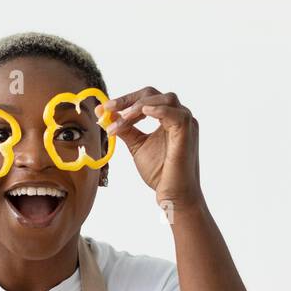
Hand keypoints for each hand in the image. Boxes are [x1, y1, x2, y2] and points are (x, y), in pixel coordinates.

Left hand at [100, 88, 202, 215]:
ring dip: (139, 106)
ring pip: (164, 99)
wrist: (173, 195)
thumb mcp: (137, 145)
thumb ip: (125, 129)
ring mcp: (185, 123)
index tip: (103, 109)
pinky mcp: (187, 132)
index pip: (145, 99)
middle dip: (127, 99)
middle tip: (108, 109)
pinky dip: (158, 110)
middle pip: (152, 94)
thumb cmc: (160, 173)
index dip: (124, 101)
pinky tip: (142, 113)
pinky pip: (174, 113)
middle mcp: (178, 116)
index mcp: (168, 118)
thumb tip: (106, 115)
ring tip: (122, 118)